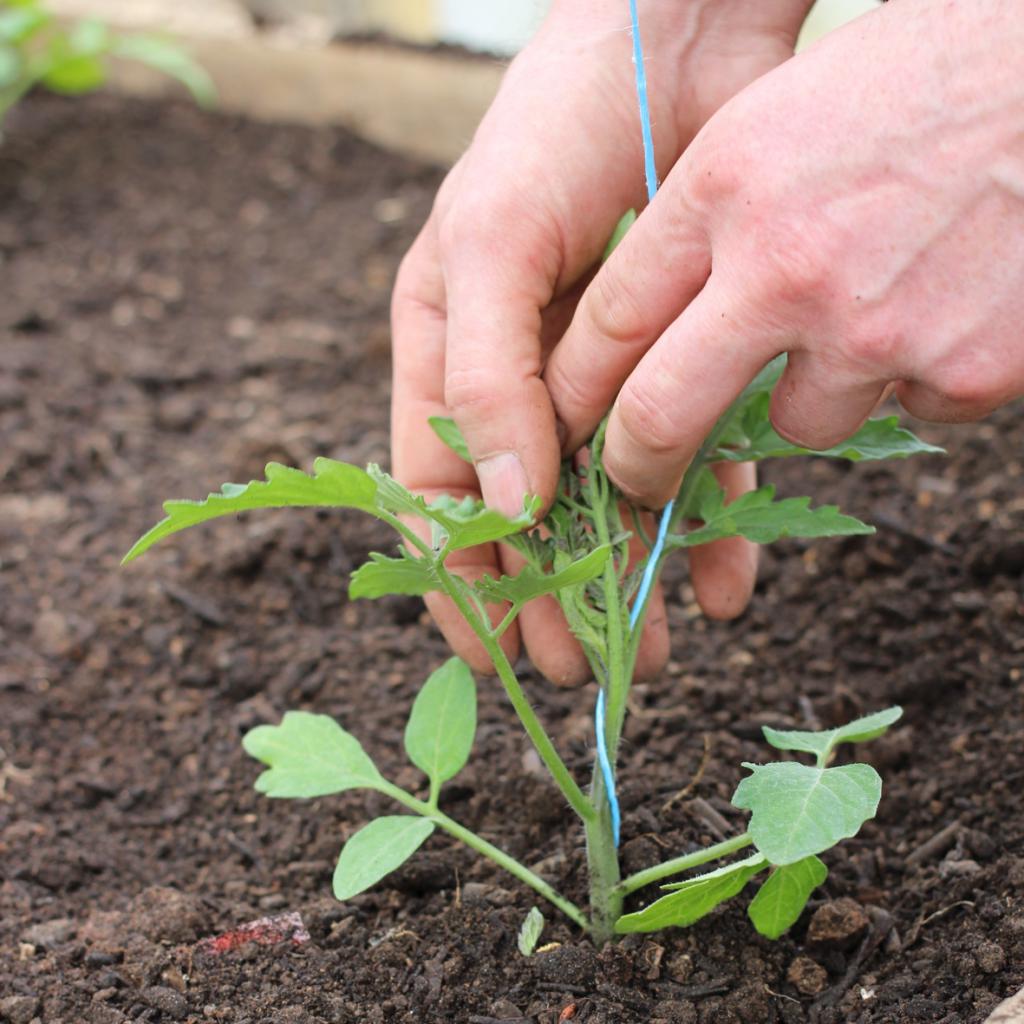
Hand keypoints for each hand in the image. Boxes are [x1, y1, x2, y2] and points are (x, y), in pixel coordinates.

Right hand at [391, 0, 811, 682]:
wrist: (674, 45)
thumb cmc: (553, 130)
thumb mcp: (489, 248)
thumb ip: (484, 380)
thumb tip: (499, 510)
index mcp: (444, 353)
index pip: (434, 491)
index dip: (455, 577)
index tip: (487, 651)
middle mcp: (521, 379)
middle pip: (526, 517)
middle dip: (549, 600)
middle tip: (578, 673)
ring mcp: (602, 379)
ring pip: (612, 506)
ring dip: (632, 582)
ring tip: (657, 651)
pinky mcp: (681, 366)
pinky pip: (693, 462)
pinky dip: (712, 524)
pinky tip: (730, 577)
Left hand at [546, 0, 1023, 506]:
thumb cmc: (914, 79)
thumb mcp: (776, 121)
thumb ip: (709, 224)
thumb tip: (660, 328)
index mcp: (724, 188)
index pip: (610, 323)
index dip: (577, 388)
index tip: (570, 423)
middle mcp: (785, 265)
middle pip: (662, 414)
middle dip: (638, 467)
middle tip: (636, 483)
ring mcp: (875, 326)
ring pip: (800, 425)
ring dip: (820, 392)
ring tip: (871, 310)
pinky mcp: (963, 369)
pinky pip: (911, 410)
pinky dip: (919, 375)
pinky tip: (949, 301)